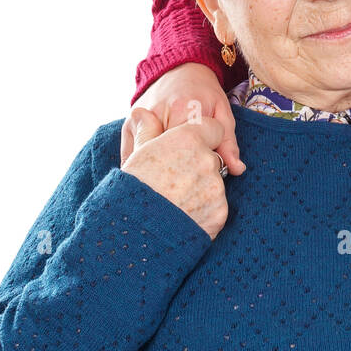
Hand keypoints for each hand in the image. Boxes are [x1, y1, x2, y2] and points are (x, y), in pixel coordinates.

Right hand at [121, 63, 244, 173]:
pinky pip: (130, 156)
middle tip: (184, 181)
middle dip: (175, 174)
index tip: (201, 175)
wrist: (179, 69)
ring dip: (155, 173)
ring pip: (144, 161)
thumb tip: (237, 169)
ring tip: (167, 178)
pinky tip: (149, 175)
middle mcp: (157, 115)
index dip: (196, 170)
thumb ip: (228, 142)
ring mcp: (138, 120)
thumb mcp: (222, 113)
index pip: (188, 153)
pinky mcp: (128, 126)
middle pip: (163, 159)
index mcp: (183, 110)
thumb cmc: (204, 92)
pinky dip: (140, 168)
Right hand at [121, 108, 229, 239]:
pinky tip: (182, 217)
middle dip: (196, 167)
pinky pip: (215, 207)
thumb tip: (144, 114)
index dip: (199, 138)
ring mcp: (215, 189)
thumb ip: (147, 128)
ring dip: (199, 191)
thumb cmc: (130, 190)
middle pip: (210, 158)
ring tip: (173, 203)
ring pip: (212, 184)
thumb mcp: (135, 152)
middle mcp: (206, 161)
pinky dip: (203, 212)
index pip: (211, 127)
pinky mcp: (220, 214)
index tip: (186, 150)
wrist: (132, 236)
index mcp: (187, 140)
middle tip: (171, 182)